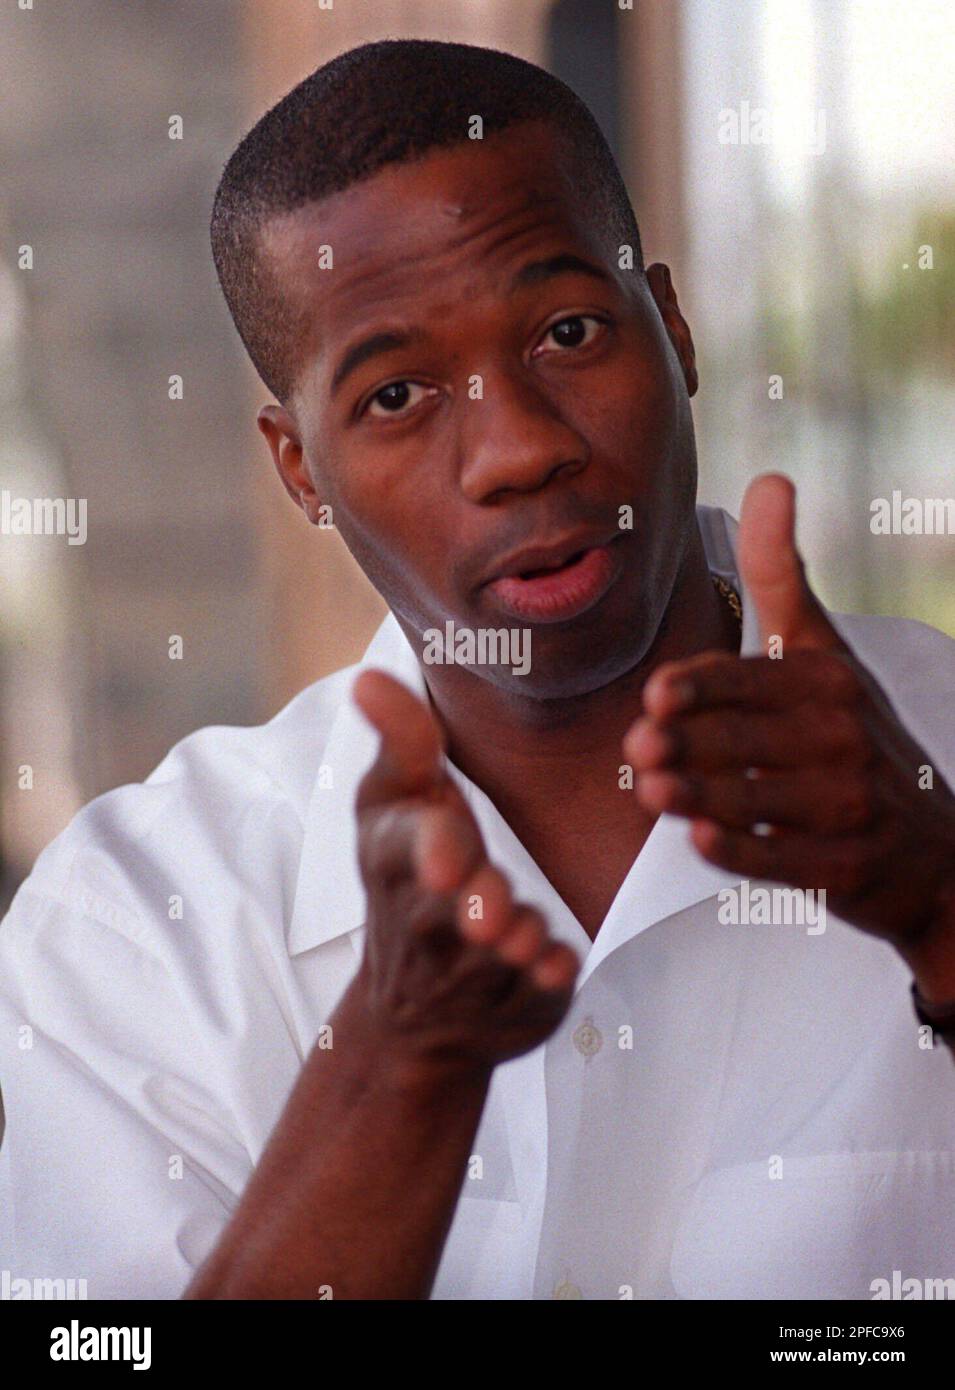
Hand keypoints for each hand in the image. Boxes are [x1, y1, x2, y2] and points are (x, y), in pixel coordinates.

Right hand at [351, 669, 577, 1077]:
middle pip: (451, 911)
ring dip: (518, 940)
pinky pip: (540, 993)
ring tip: (520, 936)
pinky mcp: (517, 1006)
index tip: (448, 859)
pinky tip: (555, 969)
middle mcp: (423, 922)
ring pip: (502, 952)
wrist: (416, 1009)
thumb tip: (369, 676)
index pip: (402, 849)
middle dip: (476, 905)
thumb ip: (399, 741)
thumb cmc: (412, 873)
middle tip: (491, 910)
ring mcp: (469, 974)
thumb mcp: (394, 804)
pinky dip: (549, 982)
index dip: (429, 848)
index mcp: (391, 859)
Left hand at [624, 474, 954, 986]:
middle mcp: (842, 739)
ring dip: (701, 794)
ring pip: (757, 798)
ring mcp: (846, 806)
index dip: (705, 687)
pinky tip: (702, 839)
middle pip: (747, 739)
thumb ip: (782, 574)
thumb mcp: (825, 649)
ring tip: (651, 791)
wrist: (930, 847)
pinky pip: (779, 858)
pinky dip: (741, 850)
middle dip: (690, 742)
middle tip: (640, 746)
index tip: (659, 691)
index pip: (753, 679)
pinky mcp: (840, 866)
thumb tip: (770, 479)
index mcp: (829, 680)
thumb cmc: (853, 735)